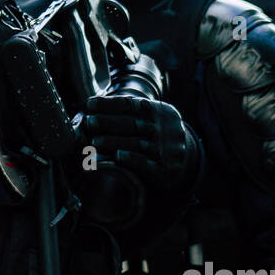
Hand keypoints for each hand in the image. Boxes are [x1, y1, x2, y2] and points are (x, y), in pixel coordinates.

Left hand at [77, 94, 199, 189]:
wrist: (185, 162)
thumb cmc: (156, 137)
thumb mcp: (151, 119)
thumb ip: (129, 111)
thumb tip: (92, 105)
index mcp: (159, 111)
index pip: (131, 104)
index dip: (109, 104)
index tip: (89, 104)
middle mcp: (164, 128)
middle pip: (132, 123)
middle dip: (108, 122)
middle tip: (89, 122)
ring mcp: (165, 149)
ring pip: (137, 144)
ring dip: (114, 141)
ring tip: (94, 141)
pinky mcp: (164, 170)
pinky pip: (146, 164)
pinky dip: (131, 159)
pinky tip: (117, 157)